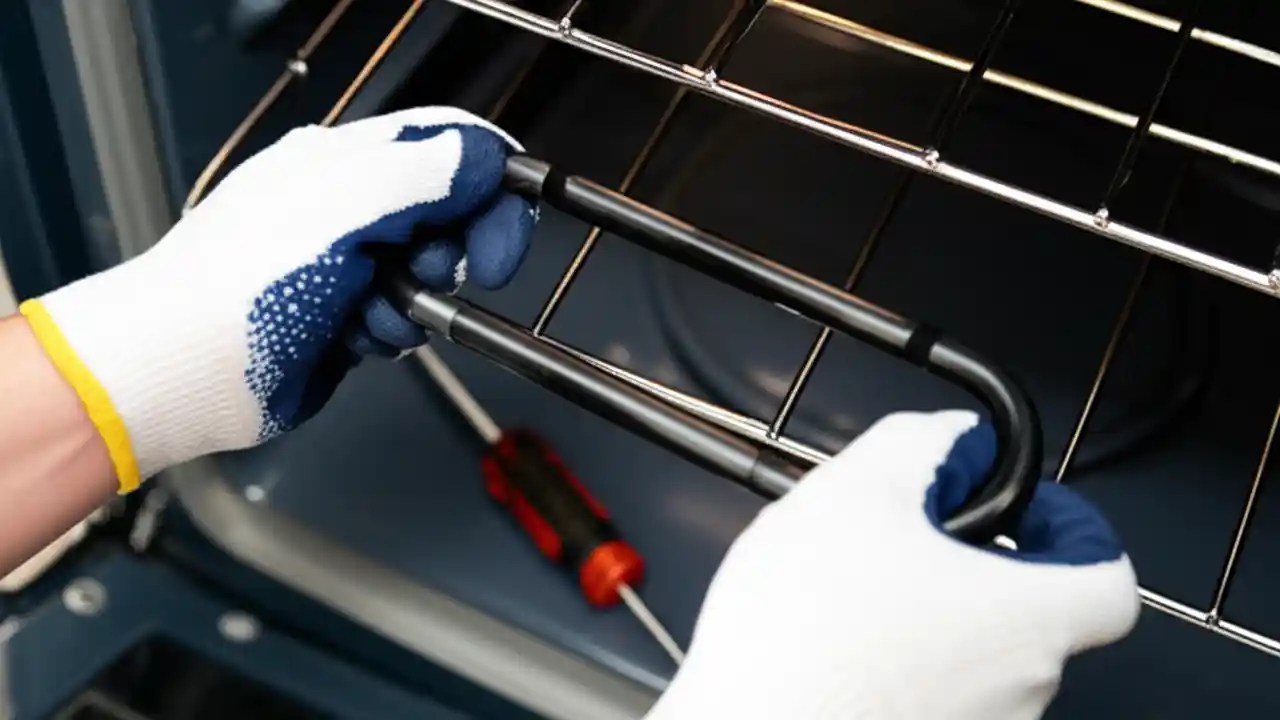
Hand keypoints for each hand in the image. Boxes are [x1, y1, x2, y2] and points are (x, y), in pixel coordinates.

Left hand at [19, 107, 535, 492]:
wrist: (179, 370)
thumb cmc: (240, 288)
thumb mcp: (338, 214)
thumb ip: (417, 178)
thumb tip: (481, 158)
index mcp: (345, 162)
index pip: (448, 146)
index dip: (491, 188)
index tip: (503, 242)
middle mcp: (350, 206)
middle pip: (450, 214)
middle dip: (451, 253)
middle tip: (426, 278)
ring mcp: (348, 264)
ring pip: (432, 275)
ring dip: (417, 304)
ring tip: (370, 315)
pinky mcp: (347, 318)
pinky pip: (406, 320)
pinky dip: (393, 334)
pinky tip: (356, 339)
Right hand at [647, 410, 1139, 719]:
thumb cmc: (800, 642)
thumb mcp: (853, 492)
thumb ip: (922, 442)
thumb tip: (956, 439)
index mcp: (1027, 620)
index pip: (1110, 578)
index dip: (1070, 531)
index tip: (1018, 512)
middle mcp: (1021, 691)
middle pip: (1027, 611)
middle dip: (968, 565)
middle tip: (898, 541)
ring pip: (972, 655)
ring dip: (924, 616)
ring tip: (843, 597)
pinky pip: (930, 694)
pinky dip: (893, 664)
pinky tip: (826, 645)